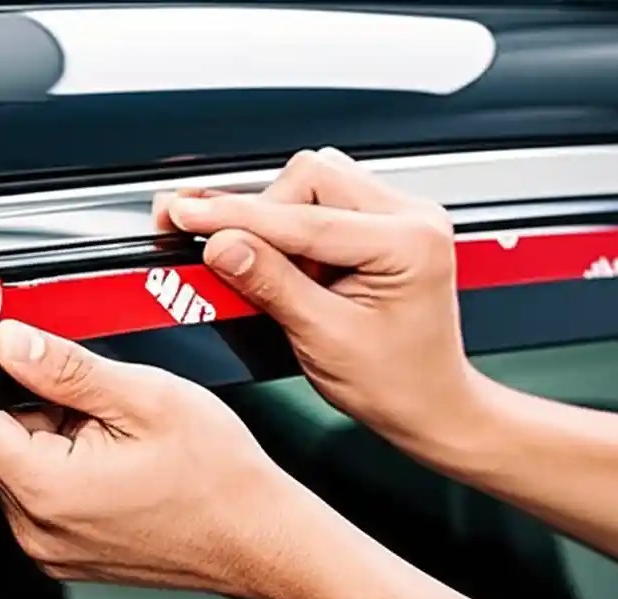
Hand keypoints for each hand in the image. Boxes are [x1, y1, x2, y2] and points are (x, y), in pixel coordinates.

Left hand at [0, 320, 323, 598]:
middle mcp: (34, 528)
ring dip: (51, 438)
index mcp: (45, 489)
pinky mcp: (64, 553)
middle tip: (95, 401)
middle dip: (31, 406)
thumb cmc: (218, 478)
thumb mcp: (143, 396)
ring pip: (18, 465)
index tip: (11, 350)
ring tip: (112, 435)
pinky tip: (114, 462)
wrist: (260, 541)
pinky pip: (42, 494)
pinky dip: (67, 467)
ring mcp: (47, 547)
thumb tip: (8, 340)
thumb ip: (64, 366)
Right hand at [156, 148, 474, 440]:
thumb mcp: (323, 338)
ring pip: (312, 183)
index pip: (304, 217)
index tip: (188, 215)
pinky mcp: (379, 224)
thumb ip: (270, 284)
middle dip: (258, 214)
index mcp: (408, 241)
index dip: (235, 216)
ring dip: (275, 219)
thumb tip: (222, 245)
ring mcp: (397, 216)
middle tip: (219, 250)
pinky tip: (284, 263)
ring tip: (265, 267)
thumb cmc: (397, 381)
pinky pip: (321, 202)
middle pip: (309, 177)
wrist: (428, 403)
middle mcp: (409, 217)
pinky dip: (289, 228)